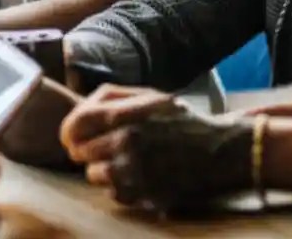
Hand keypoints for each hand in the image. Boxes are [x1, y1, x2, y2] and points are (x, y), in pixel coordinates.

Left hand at [62, 84, 252, 211]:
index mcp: (125, 115)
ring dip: (105, 171)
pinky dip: (122, 188)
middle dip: (90, 152)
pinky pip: (114, 195)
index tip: (73, 139)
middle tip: (109, 149)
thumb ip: (112, 98)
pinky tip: (141, 177)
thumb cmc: (182, 121)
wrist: (221, 150)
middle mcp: (127, 142)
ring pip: (94, 176)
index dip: (70, 133)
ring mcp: (135, 171)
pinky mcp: (145, 195)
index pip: (75, 125)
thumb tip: (78, 111)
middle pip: (81, 153)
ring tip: (128, 162)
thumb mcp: (149, 96)